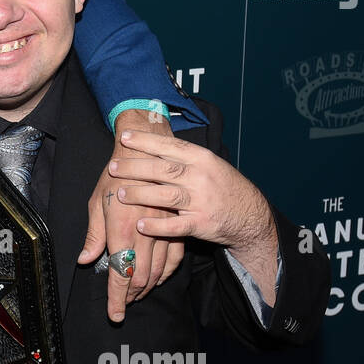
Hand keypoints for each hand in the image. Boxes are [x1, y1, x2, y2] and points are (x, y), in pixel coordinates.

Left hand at [78, 108, 184, 321]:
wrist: (145, 153)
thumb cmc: (115, 176)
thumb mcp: (96, 203)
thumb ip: (94, 235)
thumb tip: (86, 260)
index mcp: (122, 230)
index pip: (120, 274)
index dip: (118, 298)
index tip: (115, 314)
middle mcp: (145, 233)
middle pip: (140, 277)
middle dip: (131, 296)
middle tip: (123, 306)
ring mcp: (164, 229)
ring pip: (159, 271)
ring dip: (148, 287)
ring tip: (137, 296)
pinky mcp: (177, 224)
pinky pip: (175, 258)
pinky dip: (166, 273)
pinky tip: (158, 278)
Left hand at [109, 131, 278, 299]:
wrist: (251, 215)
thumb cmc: (222, 187)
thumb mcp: (208, 165)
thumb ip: (181, 158)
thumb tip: (150, 143)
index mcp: (201, 158)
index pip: (170, 146)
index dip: (146, 141)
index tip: (125, 137)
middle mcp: (201, 177)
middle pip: (163, 169)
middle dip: (135, 167)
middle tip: (113, 167)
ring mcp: (202, 200)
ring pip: (167, 195)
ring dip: (141, 195)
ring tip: (120, 194)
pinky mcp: (202, 223)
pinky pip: (176, 225)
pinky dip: (158, 226)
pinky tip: (141, 225)